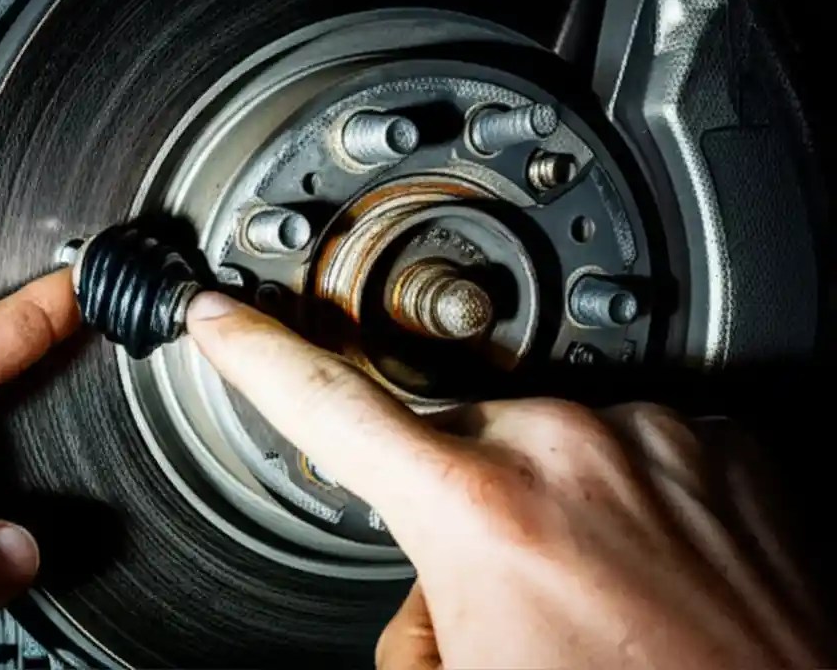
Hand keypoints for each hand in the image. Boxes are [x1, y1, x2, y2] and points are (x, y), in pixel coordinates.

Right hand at [186, 292, 829, 667]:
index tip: (218, 314)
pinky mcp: (724, 446)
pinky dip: (627, 499)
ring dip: (550, 506)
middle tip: (510, 596)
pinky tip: (652, 573)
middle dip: (457, 505)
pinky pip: (632, 450)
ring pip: (546, 448)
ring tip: (599, 597)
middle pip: (451, 446)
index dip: (255, 354)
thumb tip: (426, 595)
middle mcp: (564, 448)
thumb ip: (412, 628)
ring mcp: (654, 438)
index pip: (327, 406)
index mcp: (478, 511)